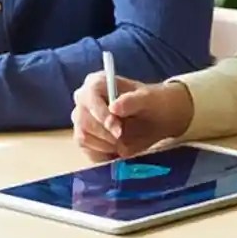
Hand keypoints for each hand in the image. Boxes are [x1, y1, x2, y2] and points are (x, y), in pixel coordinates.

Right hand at [70, 72, 193, 161]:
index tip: (119, 131)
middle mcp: (83, 99)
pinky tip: (116, 150)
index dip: (102, 116)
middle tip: (123, 141)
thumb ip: (132, 101)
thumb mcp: (148, 99)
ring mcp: (81, 118)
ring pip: (83, 137)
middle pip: (84, 121)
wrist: (155, 118)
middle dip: (105, 135)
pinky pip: (85, 150)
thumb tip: (114, 107)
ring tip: (122, 144)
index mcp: (96, 83)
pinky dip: (101, 154)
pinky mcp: (83, 136)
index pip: (90, 98)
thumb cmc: (150, 103)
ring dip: (104, 145)